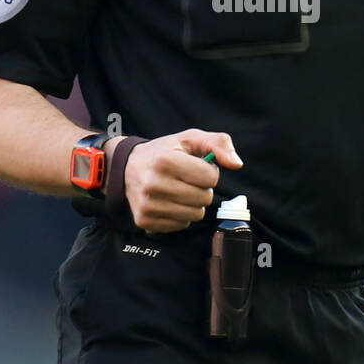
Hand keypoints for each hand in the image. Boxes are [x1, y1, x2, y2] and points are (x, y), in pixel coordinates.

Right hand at [123, 129, 242, 233]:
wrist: (126, 167)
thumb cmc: (164, 151)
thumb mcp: (190, 138)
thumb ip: (218, 143)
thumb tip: (237, 164)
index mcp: (165, 160)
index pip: (211, 177)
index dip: (209, 171)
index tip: (196, 166)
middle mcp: (154, 184)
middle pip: (204, 198)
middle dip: (202, 188)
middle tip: (187, 179)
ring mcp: (148, 205)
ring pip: (195, 214)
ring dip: (193, 203)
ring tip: (179, 190)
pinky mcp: (145, 220)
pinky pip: (182, 225)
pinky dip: (180, 215)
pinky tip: (169, 201)